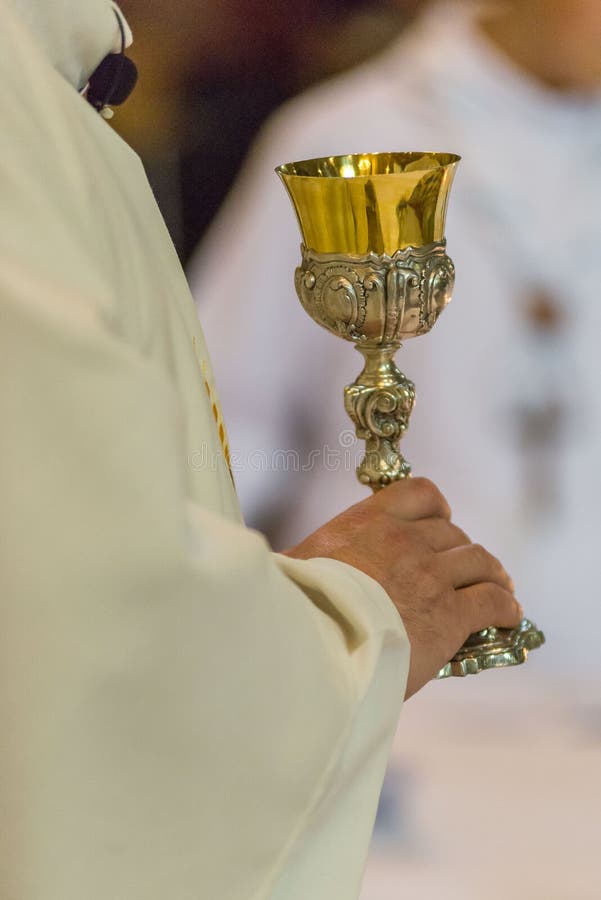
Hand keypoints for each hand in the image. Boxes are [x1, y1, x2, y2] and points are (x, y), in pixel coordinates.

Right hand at [283, 478, 521, 698]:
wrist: (308, 646)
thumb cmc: (291, 611)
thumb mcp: (295, 565)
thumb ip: (314, 559)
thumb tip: (296, 569)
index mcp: (367, 522)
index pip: (420, 494)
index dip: (437, 510)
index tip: (441, 522)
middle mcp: (404, 540)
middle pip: (453, 534)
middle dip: (460, 552)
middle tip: (465, 571)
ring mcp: (430, 576)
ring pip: (479, 562)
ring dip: (492, 574)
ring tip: (500, 588)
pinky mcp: (449, 614)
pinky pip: (492, 601)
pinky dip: (505, 607)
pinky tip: (510, 615)